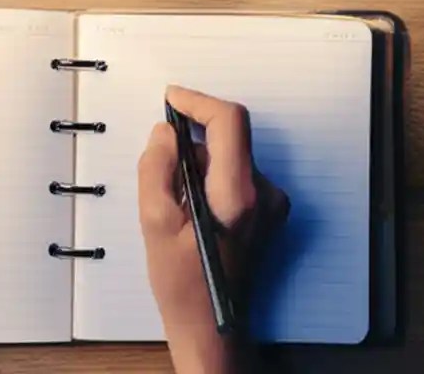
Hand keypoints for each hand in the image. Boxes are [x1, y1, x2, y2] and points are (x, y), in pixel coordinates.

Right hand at [138, 86, 289, 373]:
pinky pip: (234, 175)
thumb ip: (157, 168)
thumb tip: (165, 135)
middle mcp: (263, 194)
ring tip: (176, 207)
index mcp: (237, 194)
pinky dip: (209, 180)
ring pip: (228, 158)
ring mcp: (270, 203)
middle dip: (191, 144)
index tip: (173, 99)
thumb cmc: (184, 284)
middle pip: (228, 139)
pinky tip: (192, 214)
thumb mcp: (154, 222)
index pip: (229, 122)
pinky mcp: (266, 210)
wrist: (211, 325)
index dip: (197, 102)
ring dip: (198, 166)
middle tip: (162, 171)